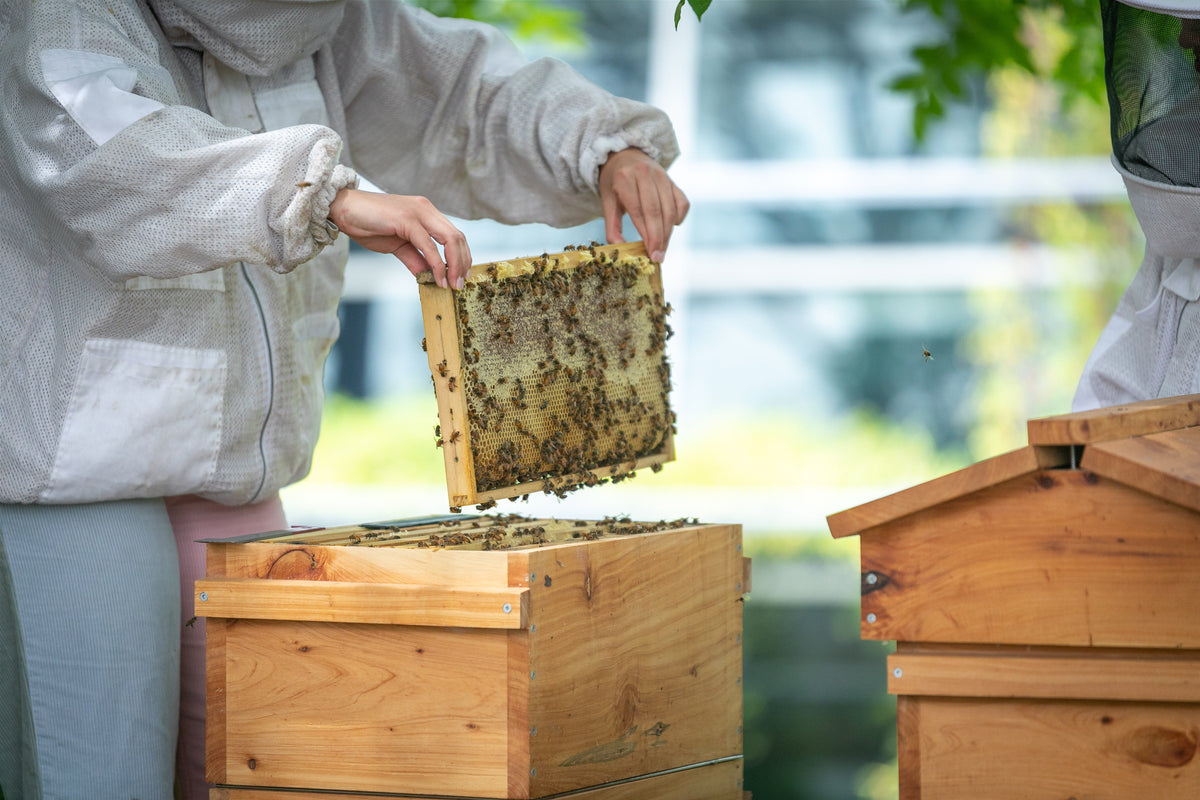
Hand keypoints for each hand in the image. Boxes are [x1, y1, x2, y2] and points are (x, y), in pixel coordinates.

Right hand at [328, 188, 471, 288]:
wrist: (342, 209)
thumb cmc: (367, 225)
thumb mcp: (397, 246)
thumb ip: (415, 259)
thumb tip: (431, 277)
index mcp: (426, 212)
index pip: (455, 235)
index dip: (462, 257)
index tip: (461, 278)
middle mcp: (426, 209)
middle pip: (458, 237)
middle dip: (463, 264)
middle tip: (460, 285)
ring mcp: (418, 212)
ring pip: (450, 239)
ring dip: (455, 266)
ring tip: (452, 285)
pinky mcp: (407, 219)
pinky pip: (429, 246)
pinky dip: (437, 265)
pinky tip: (438, 279)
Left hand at [598, 148, 688, 261]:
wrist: (625, 155)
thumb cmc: (615, 182)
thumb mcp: (607, 200)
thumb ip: (612, 225)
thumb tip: (619, 247)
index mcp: (625, 179)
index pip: (639, 211)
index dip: (647, 235)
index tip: (650, 254)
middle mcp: (645, 174)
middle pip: (656, 212)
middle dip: (659, 238)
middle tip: (659, 257)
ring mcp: (661, 175)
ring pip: (670, 209)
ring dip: (669, 232)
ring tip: (663, 248)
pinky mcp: (672, 179)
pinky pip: (682, 201)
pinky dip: (679, 217)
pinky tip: (671, 227)